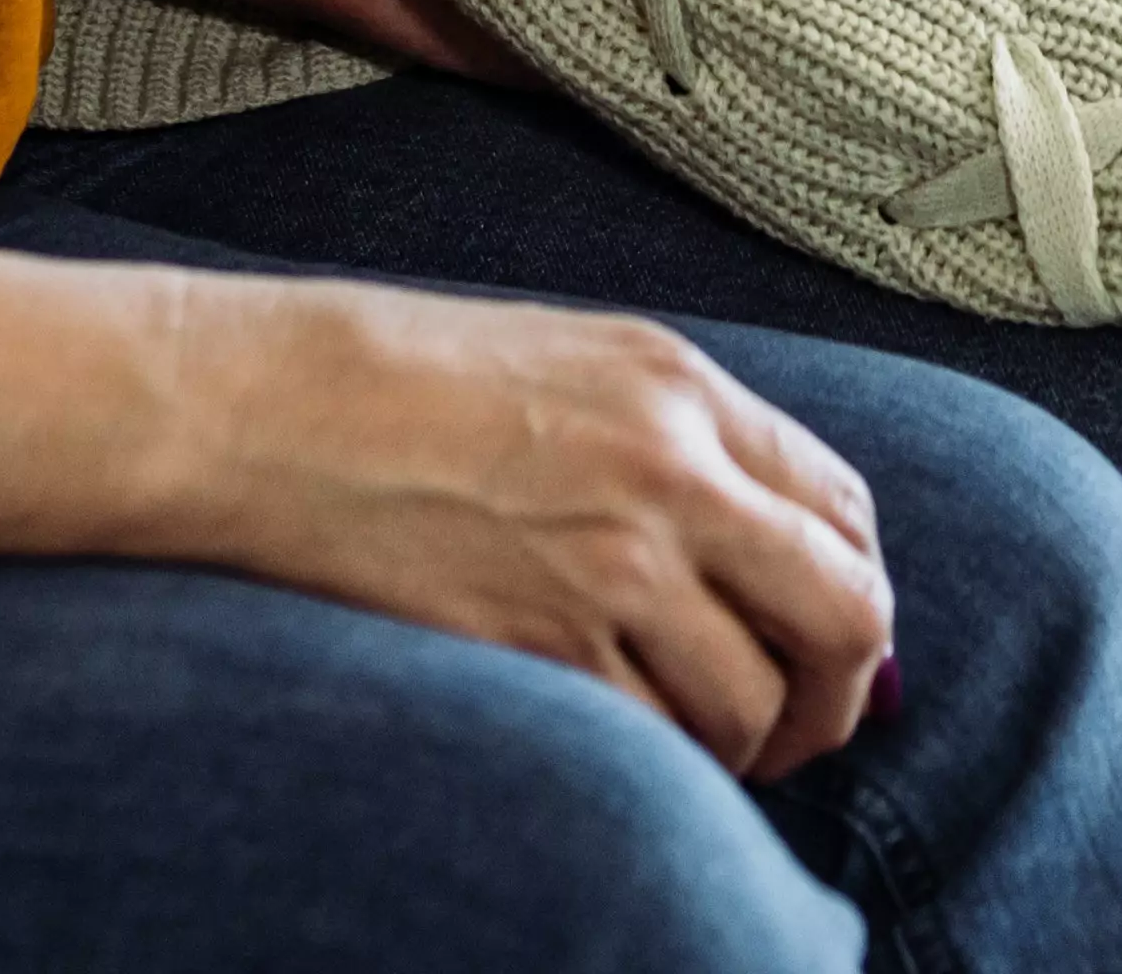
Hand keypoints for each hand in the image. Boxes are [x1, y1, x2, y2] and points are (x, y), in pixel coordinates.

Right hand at [174, 271, 898, 776]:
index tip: (828, 635)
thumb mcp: (573, 362)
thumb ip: (683, 444)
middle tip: (800, 724)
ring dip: (741, 744)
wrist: (268, 408)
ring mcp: (610, 566)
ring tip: (696, 741)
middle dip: (841, 692)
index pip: (844, 509)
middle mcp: (670, 473)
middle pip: (845, 614)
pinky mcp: (542, 645)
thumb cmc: (403, 380)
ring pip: (754, 702)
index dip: (854, 589)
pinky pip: (657, 741)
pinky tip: (624, 740)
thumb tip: (775, 551)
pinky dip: (659, 760)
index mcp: (680, 387)